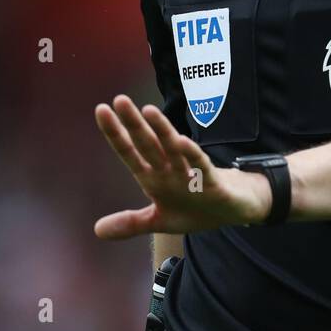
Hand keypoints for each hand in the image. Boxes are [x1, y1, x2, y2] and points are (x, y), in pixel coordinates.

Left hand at [93, 94, 269, 238]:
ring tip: (148, 110)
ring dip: (162, 130)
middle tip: (120, 100)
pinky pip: (201, 165)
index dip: (115, 134)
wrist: (234, 211)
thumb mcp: (160, 221)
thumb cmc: (196, 208)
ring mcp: (190, 174)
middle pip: (148, 144)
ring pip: (173, 149)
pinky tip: (183, 141)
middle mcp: (169, 170)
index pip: (130, 152)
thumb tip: (96, 231)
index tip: (101, 110)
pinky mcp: (211, 181)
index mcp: (153, 178)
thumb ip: (130, 223)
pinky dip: (192, 154)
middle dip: (134, 124)